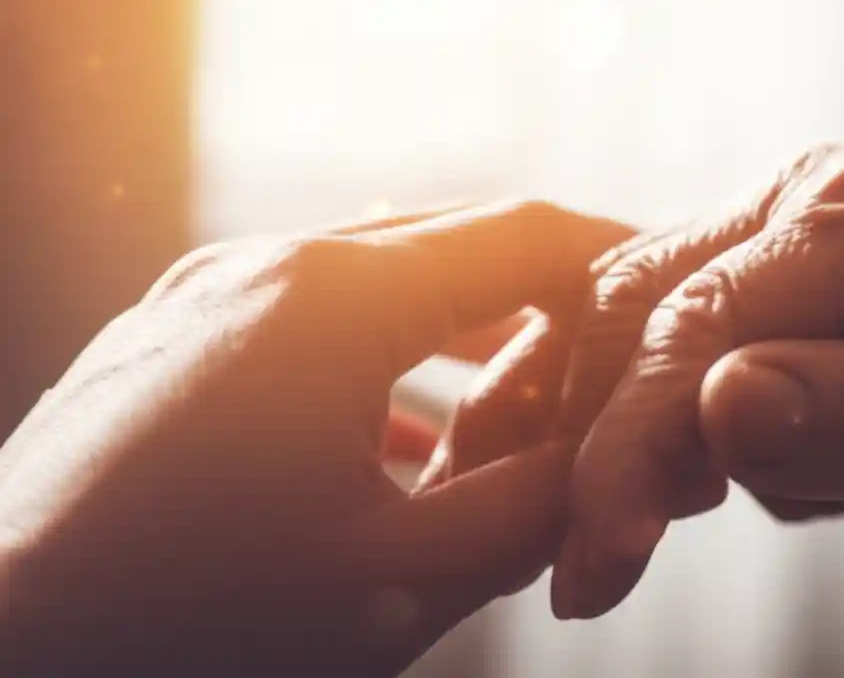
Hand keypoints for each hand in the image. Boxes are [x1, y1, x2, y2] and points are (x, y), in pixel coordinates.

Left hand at [0, 201, 629, 674]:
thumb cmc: (188, 628)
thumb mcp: (400, 577)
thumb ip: (533, 508)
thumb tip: (616, 462)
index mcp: (331, 299)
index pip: (519, 234)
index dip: (609, 260)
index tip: (663, 298)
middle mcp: (260, 267)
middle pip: (448, 242)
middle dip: (537, 301)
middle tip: (603, 363)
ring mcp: (197, 297)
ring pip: (374, 280)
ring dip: (456, 334)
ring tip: (514, 412)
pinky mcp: (162, 343)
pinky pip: (303, 320)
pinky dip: (379, 362)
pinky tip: (405, 444)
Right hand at [542, 147, 843, 617]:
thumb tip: (718, 408)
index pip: (696, 329)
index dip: (627, 450)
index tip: (594, 565)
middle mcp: (797, 192)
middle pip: (633, 310)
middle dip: (602, 445)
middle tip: (597, 573)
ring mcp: (771, 216)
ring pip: (633, 319)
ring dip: (629, 429)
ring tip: (689, 517)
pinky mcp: (760, 255)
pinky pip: (668, 326)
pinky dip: (662, 412)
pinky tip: (732, 468)